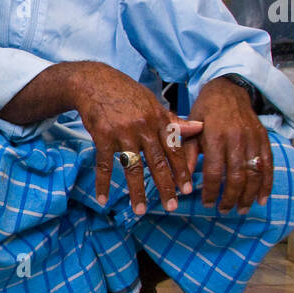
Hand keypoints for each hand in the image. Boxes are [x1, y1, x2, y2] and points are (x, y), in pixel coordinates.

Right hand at [65, 63, 202, 215]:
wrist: (94, 82)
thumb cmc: (126, 94)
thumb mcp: (152, 103)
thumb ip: (173, 120)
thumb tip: (198, 128)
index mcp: (158, 119)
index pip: (174, 149)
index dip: (182, 170)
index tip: (188, 190)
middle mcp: (143, 127)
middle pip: (157, 162)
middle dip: (165, 187)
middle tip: (171, 207)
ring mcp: (122, 132)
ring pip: (133, 167)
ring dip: (137, 191)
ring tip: (140, 210)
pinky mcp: (103, 136)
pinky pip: (104, 165)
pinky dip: (103, 183)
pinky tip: (103, 199)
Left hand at [184, 78, 272, 213]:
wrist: (227, 90)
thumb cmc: (205, 112)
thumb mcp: (191, 130)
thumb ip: (187, 155)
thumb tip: (183, 182)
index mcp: (215, 136)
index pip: (213, 171)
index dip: (211, 190)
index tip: (206, 203)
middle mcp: (236, 138)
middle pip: (236, 176)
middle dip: (229, 197)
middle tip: (224, 210)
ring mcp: (252, 139)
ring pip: (253, 173)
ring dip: (248, 195)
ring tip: (240, 209)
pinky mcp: (263, 139)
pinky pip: (268, 165)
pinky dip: (266, 184)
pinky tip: (261, 199)